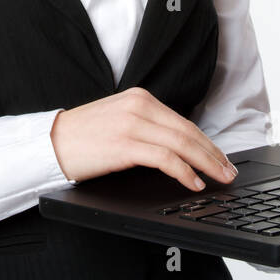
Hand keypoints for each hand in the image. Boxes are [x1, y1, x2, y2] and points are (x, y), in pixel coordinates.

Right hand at [49, 86, 237, 190]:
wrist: (50, 143)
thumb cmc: (82, 137)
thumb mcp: (118, 120)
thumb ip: (145, 125)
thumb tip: (178, 148)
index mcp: (139, 98)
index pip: (183, 122)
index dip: (207, 143)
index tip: (221, 158)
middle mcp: (138, 106)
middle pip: (188, 131)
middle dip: (213, 154)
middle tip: (229, 171)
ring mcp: (132, 123)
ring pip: (181, 143)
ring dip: (206, 163)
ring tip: (219, 178)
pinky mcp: (125, 144)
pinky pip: (165, 158)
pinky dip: (184, 171)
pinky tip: (193, 182)